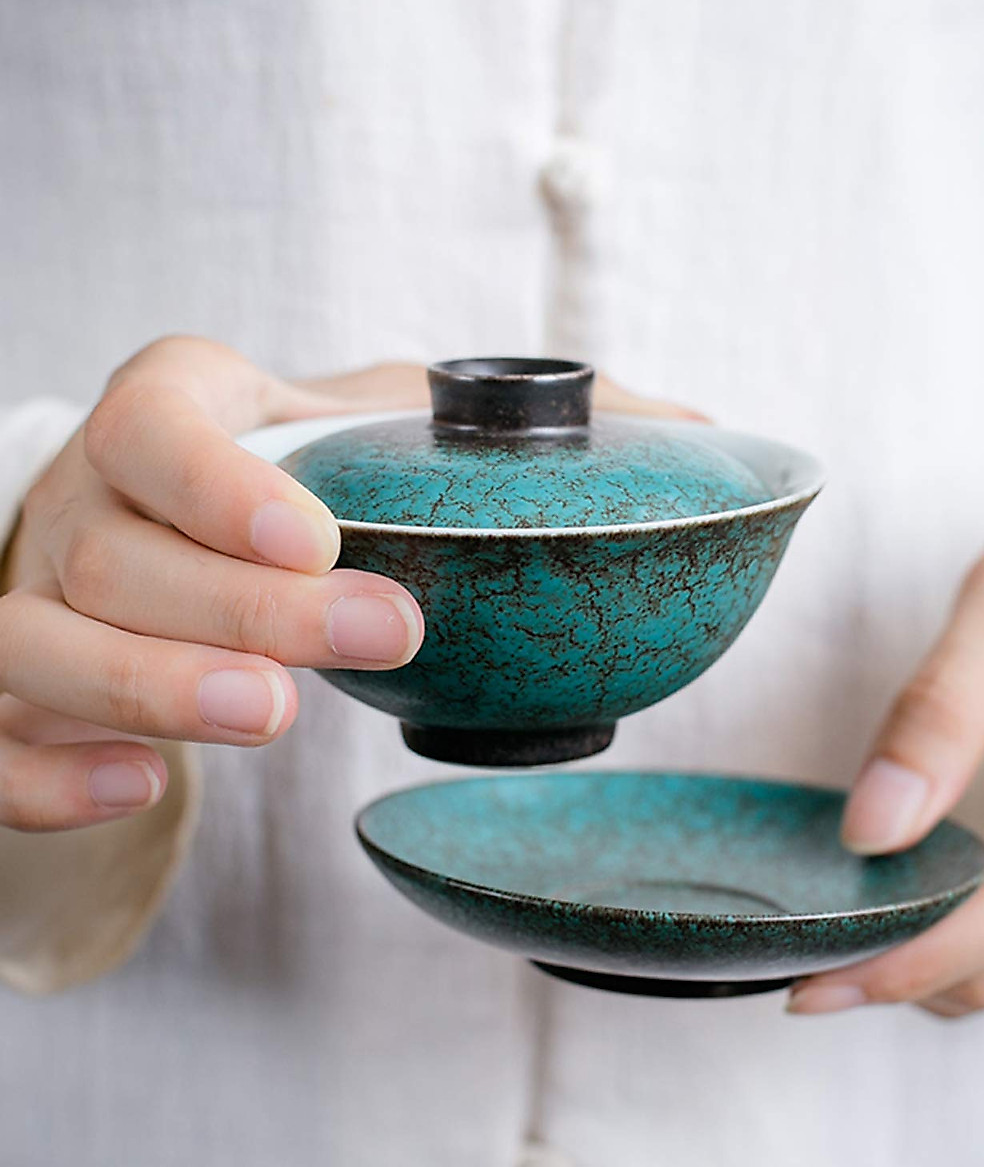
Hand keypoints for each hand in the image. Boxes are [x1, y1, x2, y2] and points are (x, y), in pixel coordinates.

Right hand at [0, 338, 698, 832]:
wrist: (175, 534)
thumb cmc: (288, 481)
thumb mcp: (384, 428)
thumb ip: (520, 431)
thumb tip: (696, 431)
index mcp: (173, 414)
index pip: (158, 420)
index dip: (219, 478)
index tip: (319, 532)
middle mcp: (85, 501)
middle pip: (121, 550)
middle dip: (248, 604)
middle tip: (381, 636)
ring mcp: (36, 596)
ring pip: (40, 641)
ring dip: (151, 687)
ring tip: (273, 716)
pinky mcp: (21, 694)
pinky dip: (52, 776)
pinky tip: (146, 788)